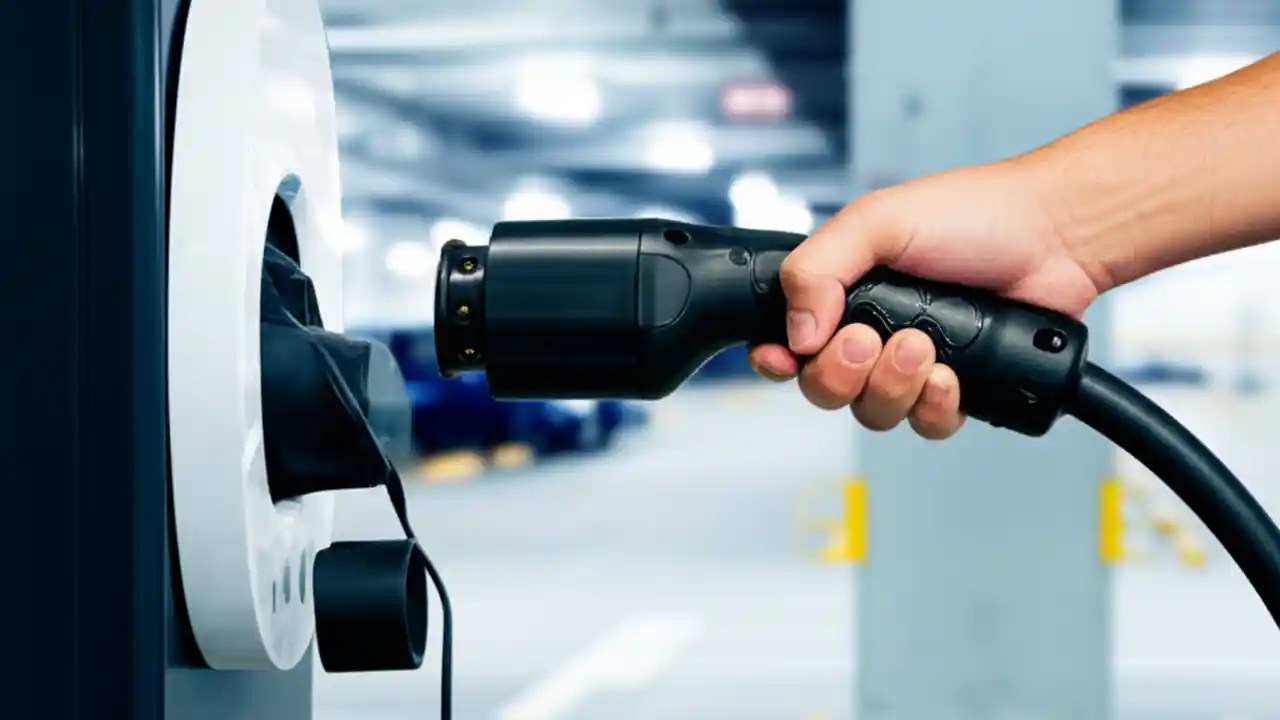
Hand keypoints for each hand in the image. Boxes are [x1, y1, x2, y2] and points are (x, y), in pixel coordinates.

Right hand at [749, 159, 1102, 437]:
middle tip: (868, 340)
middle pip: (824, 389)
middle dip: (840, 373)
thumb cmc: (973, 215)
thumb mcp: (876, 221)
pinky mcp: (956, 389)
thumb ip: (818, 268)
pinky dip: (934, 406)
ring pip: (873, 413)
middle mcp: (871, 333)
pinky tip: (952, 376)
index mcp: (841, 292)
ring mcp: (912, 365)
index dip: (777, 360)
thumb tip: (795, 333)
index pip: (786, 342)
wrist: (1055, 237)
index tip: (784, 358)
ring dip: (892, 386)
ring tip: (924, 347)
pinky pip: (926, 425)